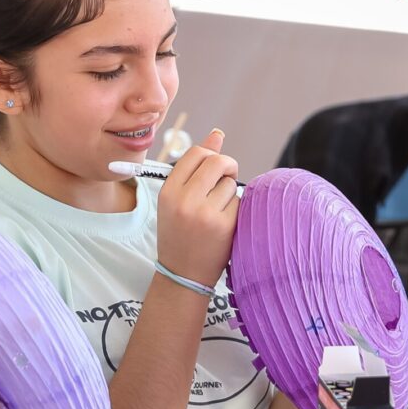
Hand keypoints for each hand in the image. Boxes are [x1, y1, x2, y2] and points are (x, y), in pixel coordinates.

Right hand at [155, 128, 239, 291]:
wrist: (183, 274)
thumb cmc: (180, 232)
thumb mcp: (176, 199)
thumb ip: (195, 167)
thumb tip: (217, 134)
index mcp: (169, 191)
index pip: (196, 153)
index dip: (210, 154)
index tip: (213, 166)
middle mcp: (185, 200)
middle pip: (217, 162)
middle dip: (227, 166)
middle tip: (226, 178)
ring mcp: (205, 213)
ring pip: (230, 183)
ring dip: (229, 192)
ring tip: (218, 209)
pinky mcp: (224, 226)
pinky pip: (238, 202)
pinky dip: (236, 209)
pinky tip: (224, 222)